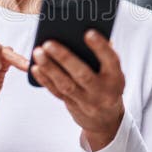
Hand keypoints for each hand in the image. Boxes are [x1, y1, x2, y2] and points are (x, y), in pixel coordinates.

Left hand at [30, 30, 124, 150]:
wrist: (106, 118)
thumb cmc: (108, 85)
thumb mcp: (113, 72)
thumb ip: (103, 55)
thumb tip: (83, 33)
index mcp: (116, 78)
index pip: (111, 61)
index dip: (101, 47)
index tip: (88, 33)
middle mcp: (102, 91)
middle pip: (83, 75)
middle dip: (65, 58)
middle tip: (48, 43)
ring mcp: (87, 101)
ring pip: (66, 85)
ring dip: (50, 68)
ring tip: (38, 52)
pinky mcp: (72, 105)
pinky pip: (56, 92)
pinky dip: (45, 80)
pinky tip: (35, 67)